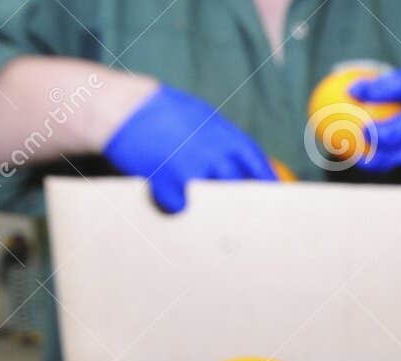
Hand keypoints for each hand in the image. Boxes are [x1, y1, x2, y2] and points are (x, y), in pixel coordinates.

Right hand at [103, 84, 276, 211]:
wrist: (124, 107)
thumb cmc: (163, 112)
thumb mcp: (201, 118)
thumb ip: (222, 141)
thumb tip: (243, 161)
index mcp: (225, 135)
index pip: (256, 162)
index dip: (267, 181)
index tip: (276, 195)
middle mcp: (213, 153)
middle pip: (238, 186)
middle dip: (241, 198)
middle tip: (242, 212)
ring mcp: (191, 169)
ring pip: (214, 200)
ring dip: (212, 206)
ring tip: (206, 208)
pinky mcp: (167, 182)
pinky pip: (180, 206)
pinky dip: (176, 206)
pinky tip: (171, 200)